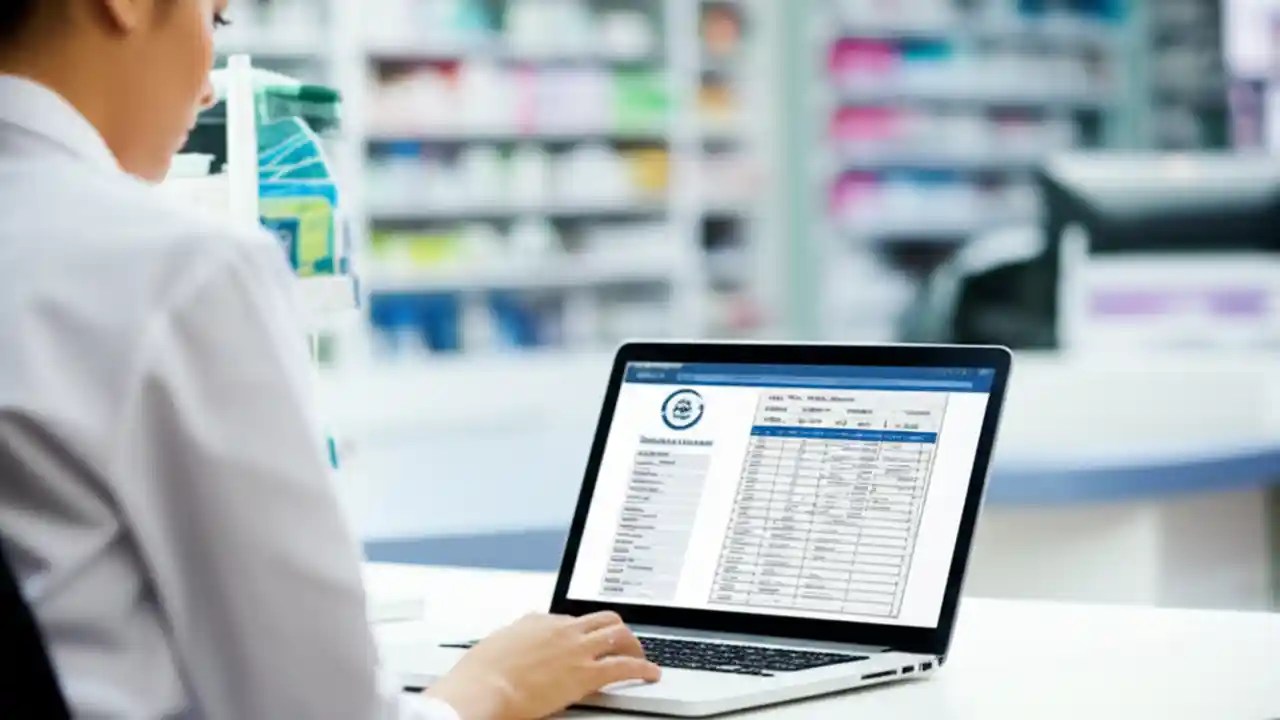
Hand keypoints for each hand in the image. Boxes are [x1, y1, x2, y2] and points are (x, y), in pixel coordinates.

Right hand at [425, 611, 661, 719]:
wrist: (484, 688)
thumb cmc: (480, 675)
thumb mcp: (492, 647)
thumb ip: (510, 643)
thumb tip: (509, 647)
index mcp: (536, 621)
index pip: (570, 619)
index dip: (582, 631)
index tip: (586, 640)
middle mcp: (561, 629)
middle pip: (601, 619)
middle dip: (614, 630)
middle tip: (621, 643)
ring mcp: (576, 648)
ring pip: (618, 633)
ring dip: (632, 644)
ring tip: (639, 656)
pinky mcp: (587, 673)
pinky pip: (625, 666)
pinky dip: (643, 668)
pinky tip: (650, 673)